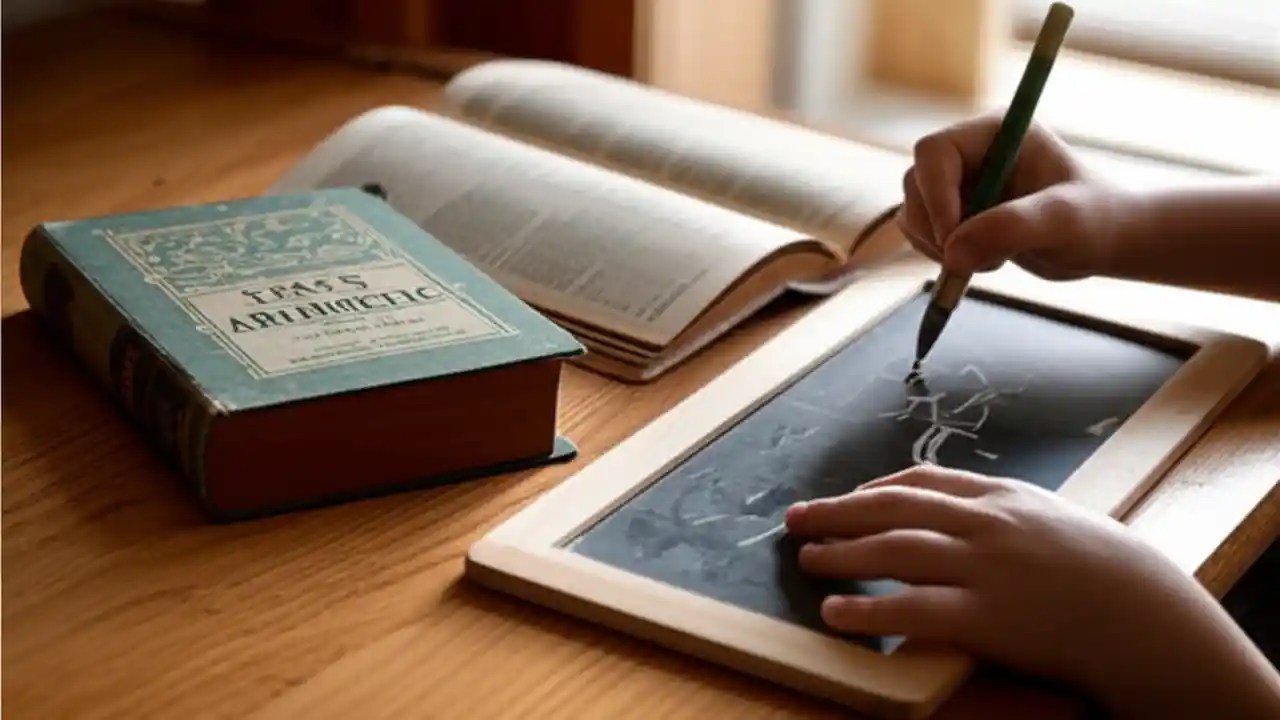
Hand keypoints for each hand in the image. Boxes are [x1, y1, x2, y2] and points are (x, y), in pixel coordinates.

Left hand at [784, 466, 1279, 718]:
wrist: (1145, 613)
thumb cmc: (1103, 567)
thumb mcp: (1050, 517)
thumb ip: (1001, 508)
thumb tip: (953, 508)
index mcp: (999, 496)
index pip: (921, 481)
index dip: (874, 489)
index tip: (845, 498)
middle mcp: (984, 524)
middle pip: (893, 508)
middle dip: (837, 511)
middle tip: (796, 518)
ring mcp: (982, 569)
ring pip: (895, 550)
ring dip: (842, 553)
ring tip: (806, 559)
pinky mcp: (985, 617)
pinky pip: (912, 609)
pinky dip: (868, 609)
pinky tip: (836, 612)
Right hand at [896, 113, 1128, 280]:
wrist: (1101, 240)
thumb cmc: (1095, 220)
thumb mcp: (1062, 221)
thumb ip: (1011, 228)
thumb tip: (953, 252)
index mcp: (995, 130)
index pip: (935, 152)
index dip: (936, 196)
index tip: (955, 240)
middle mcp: (969, 150)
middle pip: (915, 183)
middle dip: (938, 228)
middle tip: (974, 259)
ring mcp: (957, 181)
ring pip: (912, 211)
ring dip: (940, 246)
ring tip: (994, 259)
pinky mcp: (952, 210)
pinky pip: (920, 232)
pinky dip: (941, 255)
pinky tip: (984, 260)